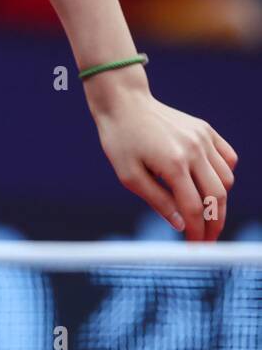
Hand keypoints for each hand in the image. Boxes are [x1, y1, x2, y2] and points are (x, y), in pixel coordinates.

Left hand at [89, 80, 237, 240]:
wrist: (123, 102)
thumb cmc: (120, 138)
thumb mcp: (128, 175)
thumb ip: (157, 201)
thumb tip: (182, 225)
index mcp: (173, 164)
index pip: (194, 208)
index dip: (197, 232)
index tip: (195, 247)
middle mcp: (194, 150)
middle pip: (217, 197)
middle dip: (215, 223)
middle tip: (207, 239)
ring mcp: (203, 138)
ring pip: (226, 179)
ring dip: (219, 201)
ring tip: (206, 214)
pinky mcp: (206, 130)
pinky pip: (228, 158)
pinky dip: (225, 175)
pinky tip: (211, 185)